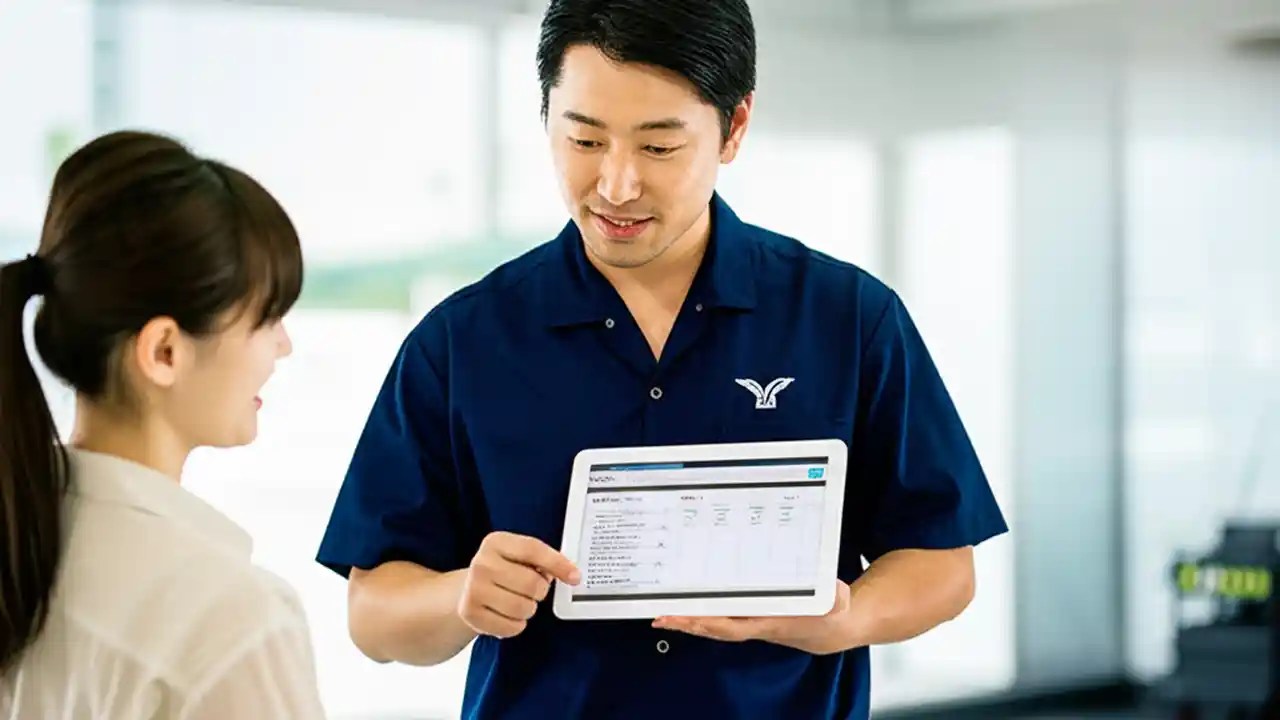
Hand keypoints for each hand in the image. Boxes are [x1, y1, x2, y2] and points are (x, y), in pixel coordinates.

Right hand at [458, 531, 579, 638]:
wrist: (466, 590)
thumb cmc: (503, 571)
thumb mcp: (518, 556)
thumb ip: (542, 561)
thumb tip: (571, 574)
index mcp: (496, 542)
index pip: (533, 550)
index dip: (558, 564)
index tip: (575, 577)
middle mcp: (481, 563)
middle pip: (531, 583)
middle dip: (540, 590)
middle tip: (533, 590)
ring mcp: (473, 589)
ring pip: (523, 607)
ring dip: (529, 609)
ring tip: (518, 601)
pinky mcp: (470, 613)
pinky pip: (511, 627)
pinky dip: (516, 625)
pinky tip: (507, 615)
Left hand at [651, 580, 853, 654]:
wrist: (829, 627)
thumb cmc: (830, 612)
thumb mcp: (837, 602)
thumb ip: (835, 596)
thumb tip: (834, 590)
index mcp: (769, 622)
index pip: (735, 624)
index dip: (712, 621)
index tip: (691, 616)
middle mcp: (753, 624)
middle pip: (713, 626)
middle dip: (688, 622)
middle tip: (661, 617)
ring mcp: (748, 621)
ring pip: (711, 622)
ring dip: (686, 620)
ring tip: (660, 616)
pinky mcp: (745, 614)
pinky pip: (716, 615)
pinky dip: (697, 613)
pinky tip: (681, 608)